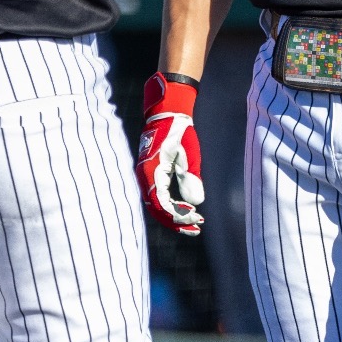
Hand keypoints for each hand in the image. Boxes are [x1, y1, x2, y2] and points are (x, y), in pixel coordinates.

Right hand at [137, 72, 204, 235]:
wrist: (168, 113)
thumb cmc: (179, 130)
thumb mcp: (188, 152)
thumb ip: (190, 176)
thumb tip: (194, 203)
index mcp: (151, 170)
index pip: (160, 202)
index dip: (177, 214)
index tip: (196, 217)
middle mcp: (144, 176)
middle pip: (157, 209)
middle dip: (176, 221)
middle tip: (196, 228)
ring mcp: (146, 176)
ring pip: (157, 205)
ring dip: (174, 216)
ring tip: (194, 223)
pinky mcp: (151, 175)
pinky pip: (158, 196)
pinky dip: (171, 206)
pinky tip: (185, 210)